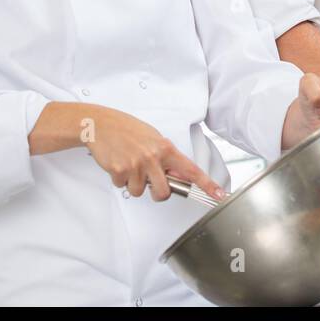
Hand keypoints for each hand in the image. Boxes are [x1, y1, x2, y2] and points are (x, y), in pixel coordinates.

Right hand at [83, 106, 226, 201]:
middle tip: (149, 182)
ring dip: (133, 183)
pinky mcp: (120, 170)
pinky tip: (118, 163)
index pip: (191, 170)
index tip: (218, 195)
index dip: (207, 184)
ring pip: (139, 192)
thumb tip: (177, 175)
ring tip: (129, 165)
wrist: (102, 125)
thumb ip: (166, 157)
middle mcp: (153, 157)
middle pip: (163, 192)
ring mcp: (136, 164)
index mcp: (166, 148)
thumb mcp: (154, 138)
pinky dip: (119, 179)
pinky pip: (122, 186)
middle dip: (156, 193)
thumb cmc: (128, 130)